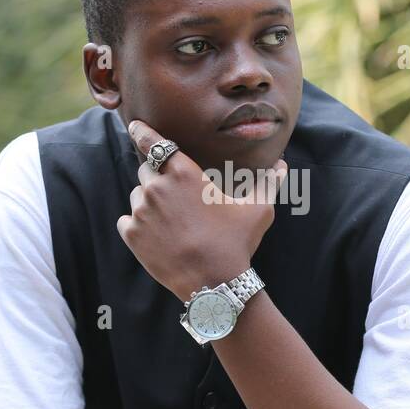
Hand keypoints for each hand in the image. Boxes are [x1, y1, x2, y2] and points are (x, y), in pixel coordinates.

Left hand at [117, 120, 286, 301]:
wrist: (214, 283)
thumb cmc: (236, 242)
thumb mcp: (259, 209)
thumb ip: (269, 182)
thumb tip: (282, 166)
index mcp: (183, 172)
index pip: (154, 142)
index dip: (142, 131)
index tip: (135, 125)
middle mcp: (157, 187)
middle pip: (146, 170)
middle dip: (157, 177)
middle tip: (176, 198)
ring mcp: (141, 211)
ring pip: (137, 196)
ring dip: (148, 203)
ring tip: (171, 222)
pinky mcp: (131, 234)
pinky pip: (127, 221)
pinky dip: (138, 226)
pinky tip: (158, 238)